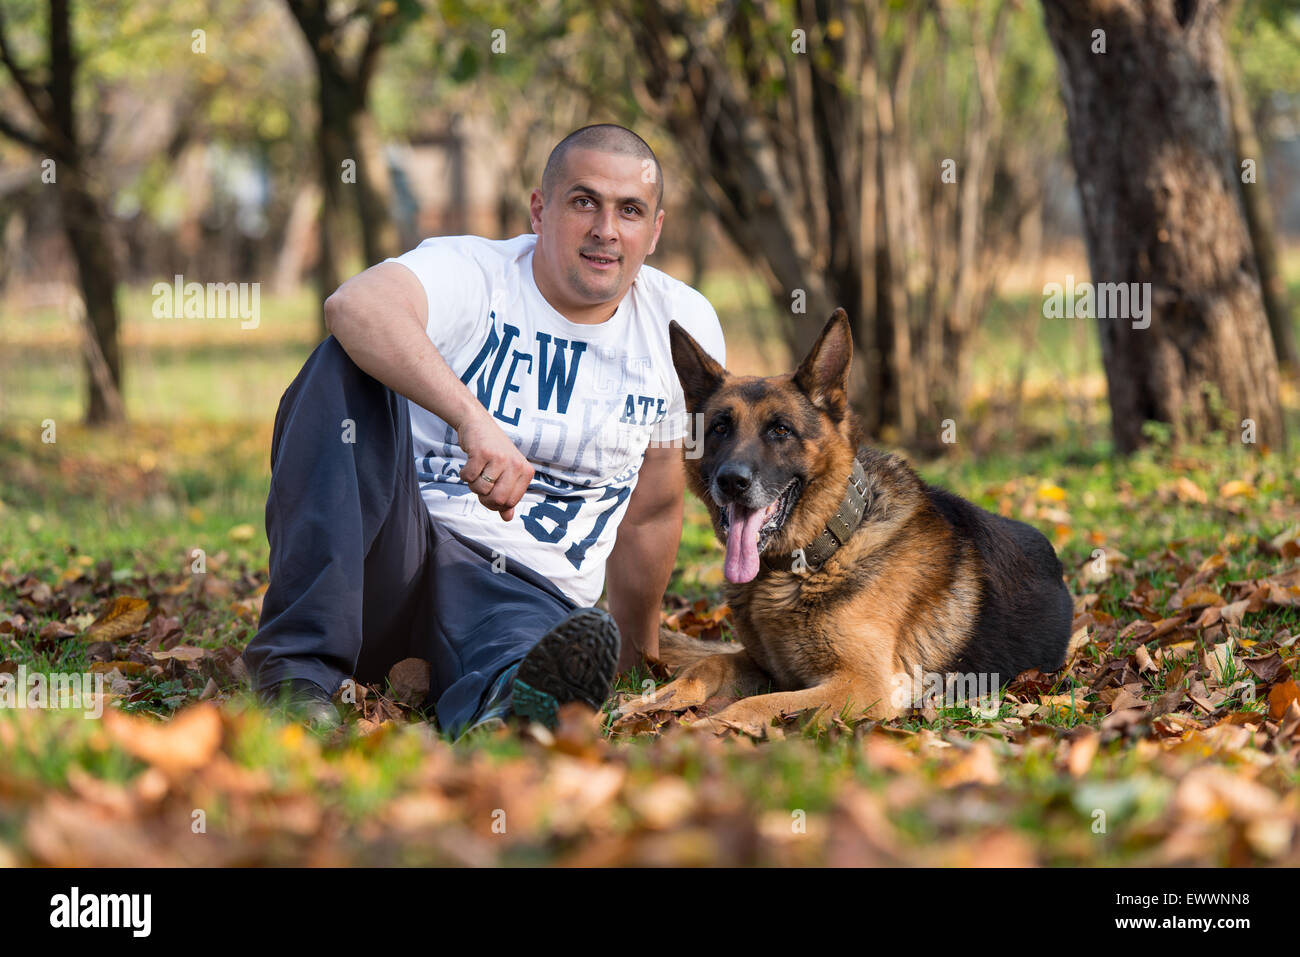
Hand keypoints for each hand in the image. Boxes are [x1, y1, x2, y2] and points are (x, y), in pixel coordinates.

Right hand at [455, 405, 532, 520]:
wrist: (478, 423)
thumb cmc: (493, 451)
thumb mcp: (506, 473)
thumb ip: (507, 496)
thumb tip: (507, 518)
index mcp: (526, 472)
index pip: (510, 503)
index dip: (496, 503)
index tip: (491, 492)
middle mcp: (516, 464)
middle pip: (497, 500)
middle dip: (484, 497)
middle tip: (481, 484)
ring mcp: (499, 458)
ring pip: (481, 490)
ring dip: (473, 484)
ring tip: (477, 470)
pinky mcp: (482, 453)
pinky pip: (468, 477)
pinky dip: (464, 474)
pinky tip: (469, 463)